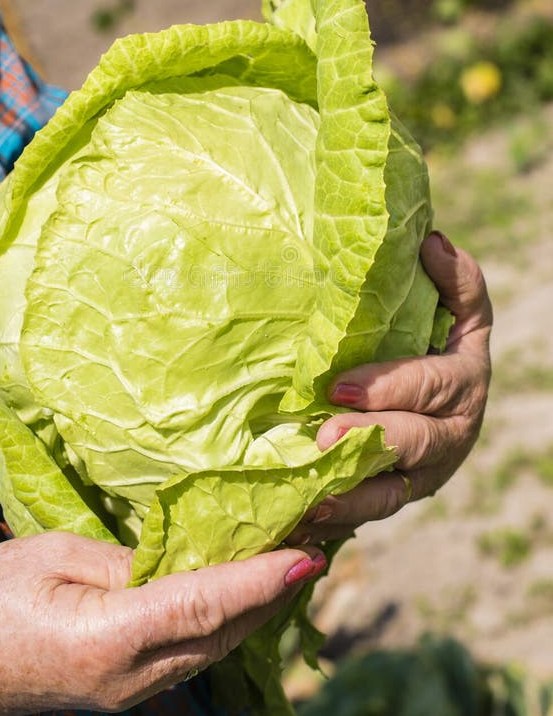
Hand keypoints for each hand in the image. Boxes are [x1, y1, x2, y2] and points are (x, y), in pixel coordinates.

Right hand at [0, 532, 324, 714]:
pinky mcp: (122, 693)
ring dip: (254, 610)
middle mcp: (129, 680)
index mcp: (107, 640)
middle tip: (313, 547)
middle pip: (221, 635)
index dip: (260, 580)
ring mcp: (127, 695)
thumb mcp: (52, 556)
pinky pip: (188, 656)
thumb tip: (183, 556)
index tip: (306, 556)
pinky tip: (237, 596)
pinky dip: (222, 624)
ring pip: (211, 651)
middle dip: (273, 594)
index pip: (204, 606)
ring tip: (288, 566)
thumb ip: (126, 560)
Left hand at [289, 231, 491, 544]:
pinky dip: (335, 518)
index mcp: (463, 386)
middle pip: (413, 445)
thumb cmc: (440, 344)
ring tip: (309, 499)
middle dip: (369, 443)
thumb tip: (432, 242)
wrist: (441, 401)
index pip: (431, 386)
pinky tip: (299, 519)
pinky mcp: (393, 496)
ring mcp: (420, 475)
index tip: (339, 387)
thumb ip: (456, 281)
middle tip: (322, 441)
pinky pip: (365, 514)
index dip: (389, 387)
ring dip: (350, 498)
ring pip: (389, 494)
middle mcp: (447, 437)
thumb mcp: (460, 312)